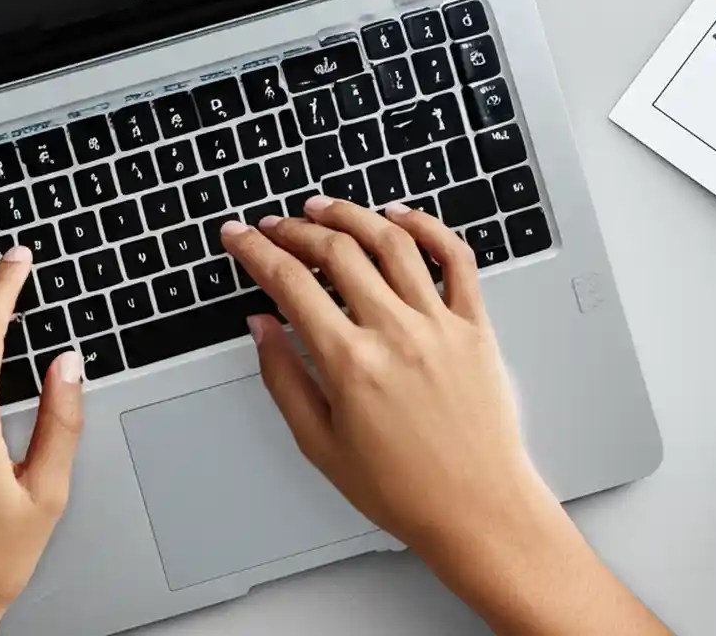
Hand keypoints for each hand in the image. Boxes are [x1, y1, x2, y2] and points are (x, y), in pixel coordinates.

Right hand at [223, 197, 668, 634]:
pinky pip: (456, 259)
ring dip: (352, 215)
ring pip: (392, 242)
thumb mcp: (320, 444)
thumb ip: (284, 378)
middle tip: (275, 225)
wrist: (476, 507)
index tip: (239, 237)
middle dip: (296, 229)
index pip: (290, 284)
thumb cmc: (403, 488)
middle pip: (337, 252)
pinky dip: (428, 227)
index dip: (256, 251)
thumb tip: (260, 326)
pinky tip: (401, 216)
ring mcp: (440, 324)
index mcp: (351, 364)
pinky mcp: (476, 326)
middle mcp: (396, 333)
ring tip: (325, 208)